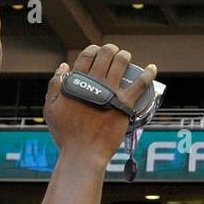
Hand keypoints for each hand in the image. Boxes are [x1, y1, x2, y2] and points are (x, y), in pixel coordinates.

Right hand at [44, 44, 157, 161]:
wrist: (83, 153)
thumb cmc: (66, 135)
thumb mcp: (51, 108)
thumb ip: (54, 85)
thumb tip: (64, 67)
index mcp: (76, 82)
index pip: (87, 56)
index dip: (93, 50)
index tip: (96, 52)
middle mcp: (94, 83)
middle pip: (105, 55)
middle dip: (110, 50)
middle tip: (113, 53)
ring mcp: (111, 92)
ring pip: (121, 63)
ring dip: (124, 56)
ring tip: (126, 57)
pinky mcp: (125, 104)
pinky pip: (140, 84)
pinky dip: (148, 74)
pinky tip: (152, 68)